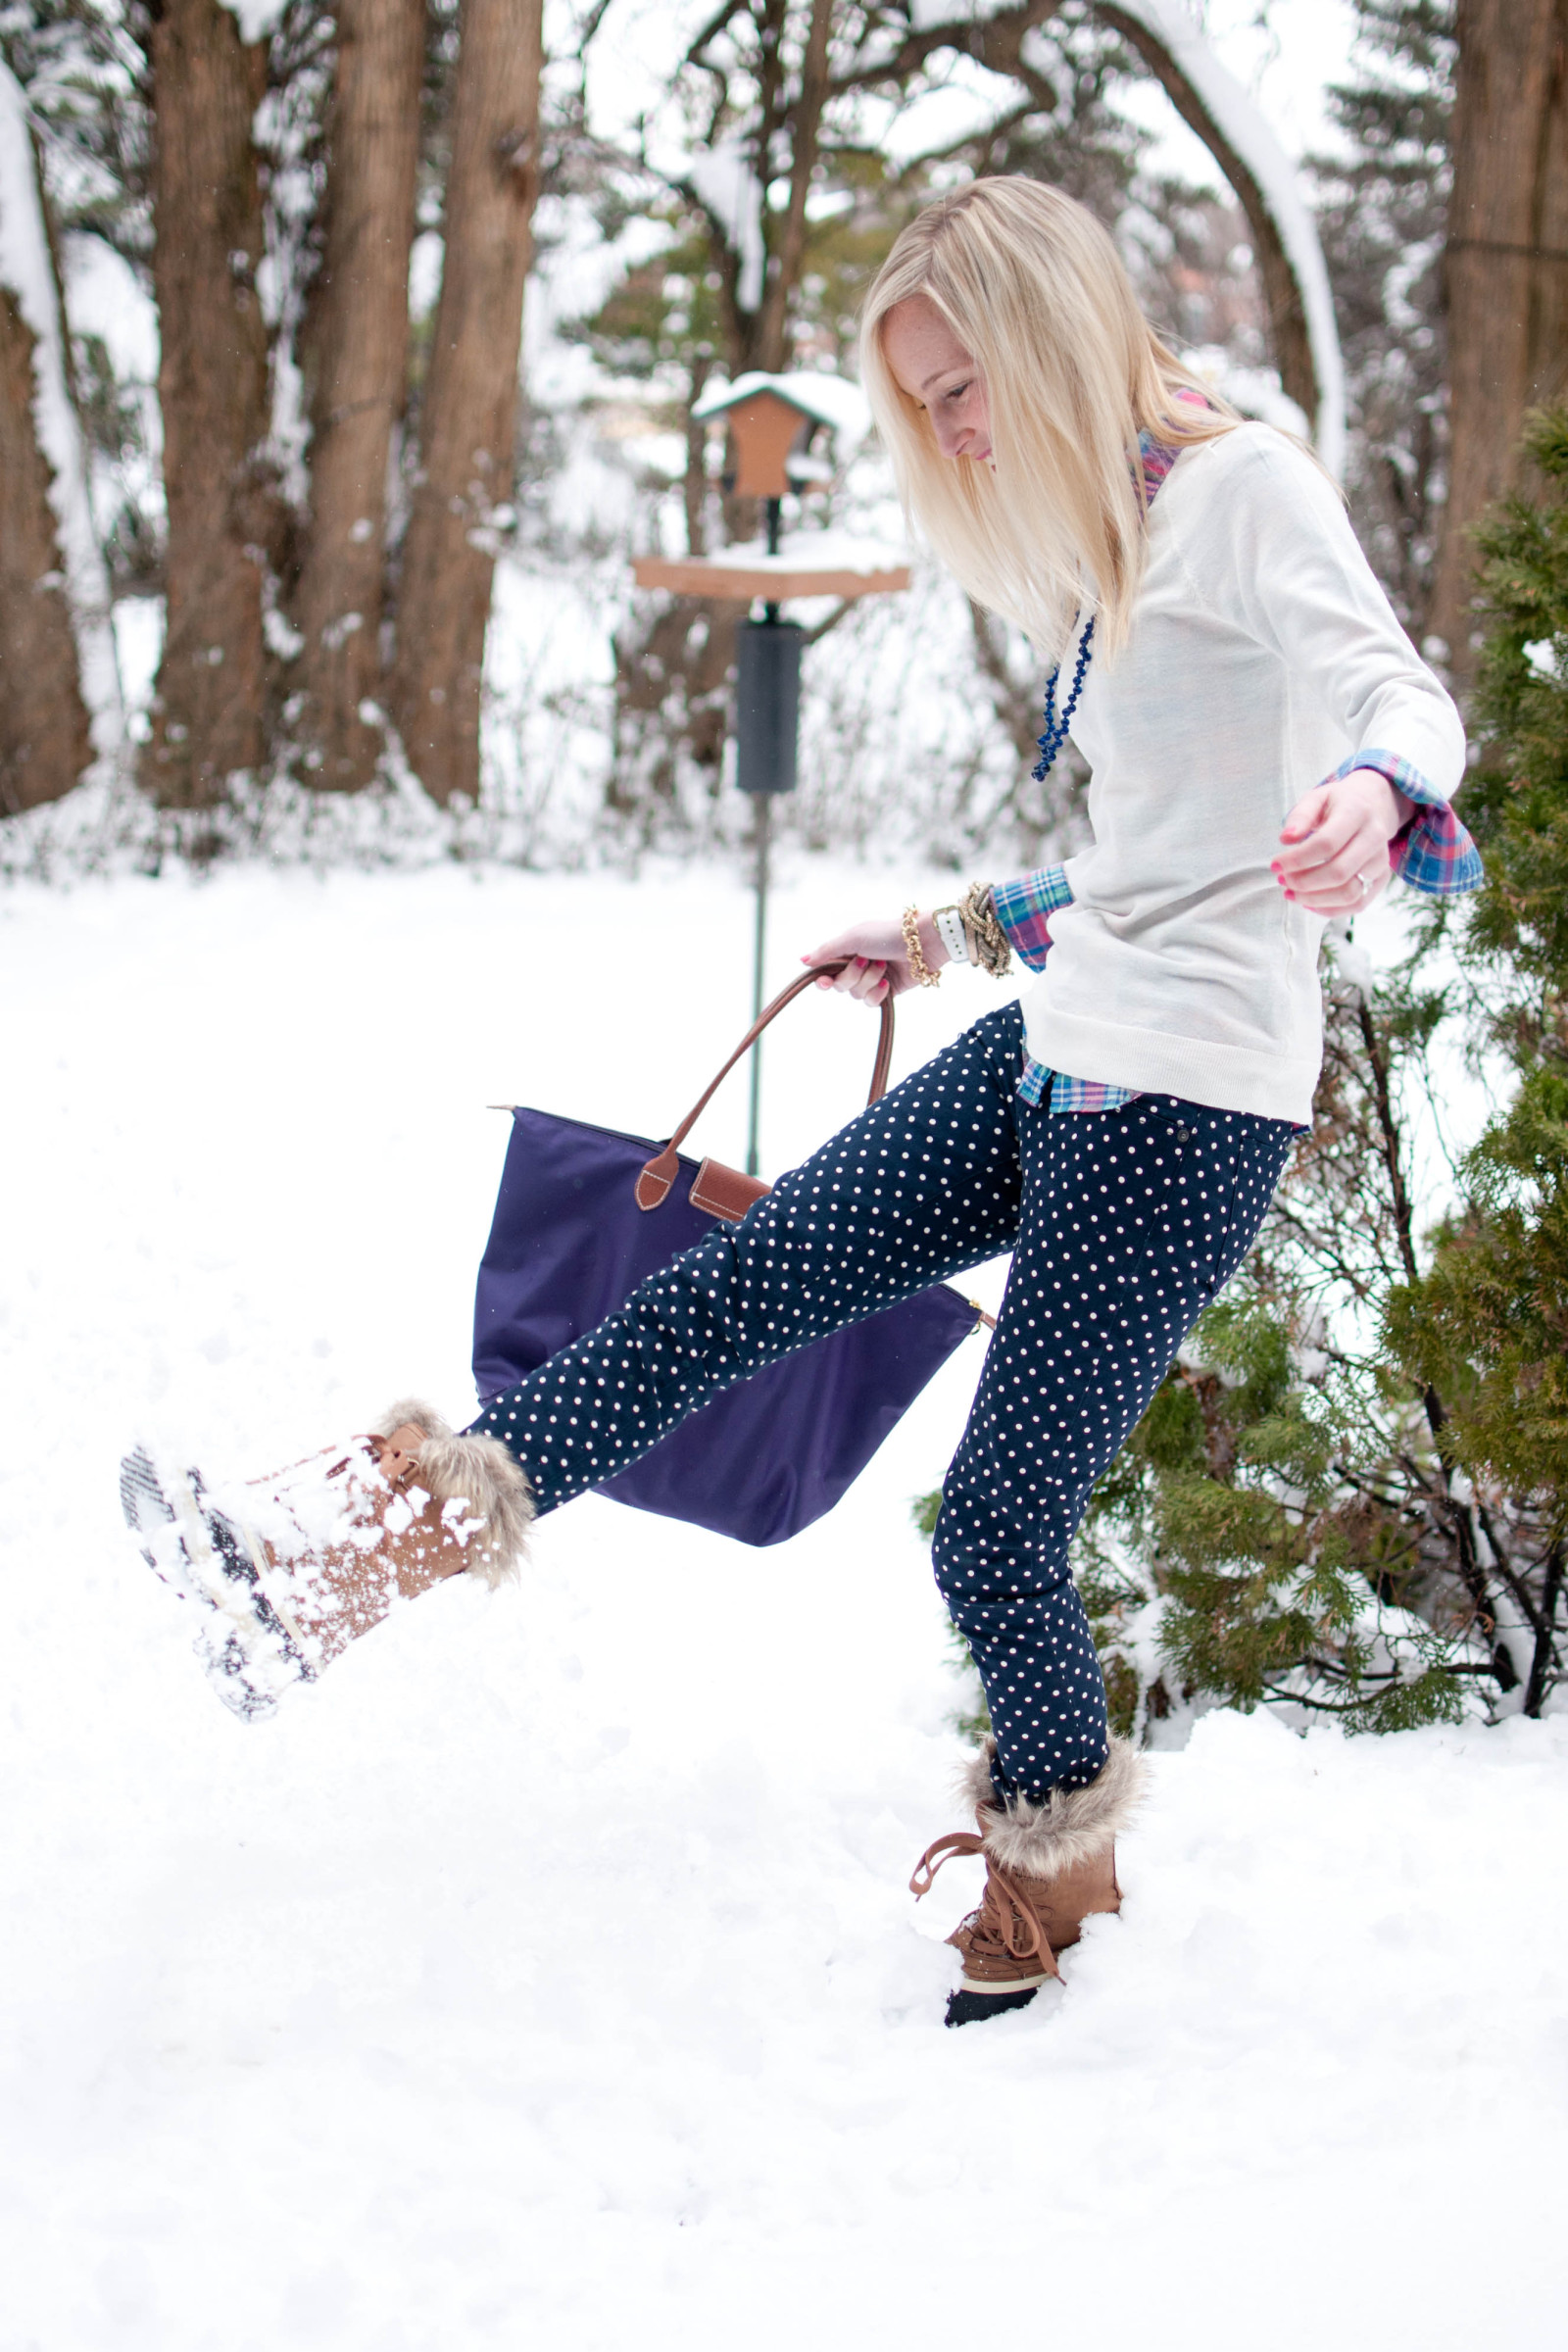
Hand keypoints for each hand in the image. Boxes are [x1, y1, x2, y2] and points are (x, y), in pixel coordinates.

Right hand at [799, 912, 947, 1004]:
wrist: (921, 943)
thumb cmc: (887, 934)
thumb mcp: (853, 937)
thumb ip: (827, 951)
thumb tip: (802, 961)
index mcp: (846, 950)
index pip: (825, 971)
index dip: (822, 979)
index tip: (824, 981)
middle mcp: (855, 966)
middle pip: (839, 985)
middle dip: (852, 975)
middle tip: (865, 960)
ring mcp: (870, 979)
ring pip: (855, 994)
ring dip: (869, 980)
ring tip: (884, 965)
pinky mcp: (886, 992)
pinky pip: (871, 1002)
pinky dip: (878, 993)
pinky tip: (887, 982)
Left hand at [1273, 768, 1413, 916]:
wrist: (1376, 804)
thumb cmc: (1339, 802)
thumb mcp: (1318, 797)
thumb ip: (1300, 816)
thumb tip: (1286, 839)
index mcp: (1356, 813)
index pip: (1326, 843)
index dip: (1297, 859)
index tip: (1275, 864)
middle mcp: (1374, 838)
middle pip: (1338, 872)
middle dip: (1303, 882)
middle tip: (1282, 880)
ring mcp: (1381, 860)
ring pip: (1349, 893)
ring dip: (1314, 899)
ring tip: (1291, 893)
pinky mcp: (1381, 877)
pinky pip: (1358, 904)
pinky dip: (1330, 910)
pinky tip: (1308, 903)